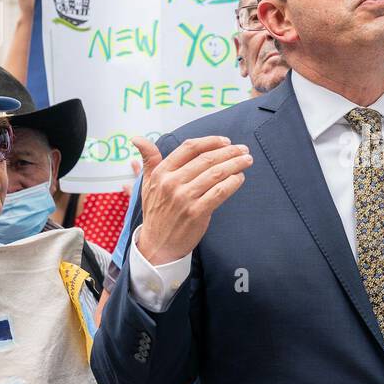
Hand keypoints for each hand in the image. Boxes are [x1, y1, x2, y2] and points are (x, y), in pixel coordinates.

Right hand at [132, 135, 252, 265]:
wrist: (157, 245)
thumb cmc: (156, 212)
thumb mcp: (146, 183)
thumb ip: (148, 160)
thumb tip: (136, 139)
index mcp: (161, 173)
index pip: (189, 148)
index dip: (211, 142)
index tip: (226, 141)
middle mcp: (172, 183)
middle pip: (206, 159)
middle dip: (229, 152)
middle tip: (243, 149)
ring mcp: (184, 198)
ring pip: (216, 174)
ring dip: (235, 164)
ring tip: (246, 160)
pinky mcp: (196, 212)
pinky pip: (219, 192)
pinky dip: (232, 183)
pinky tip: (240, 178)